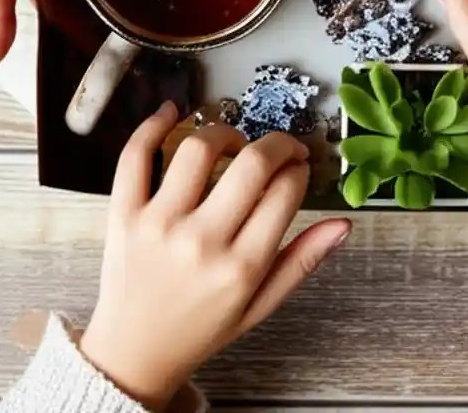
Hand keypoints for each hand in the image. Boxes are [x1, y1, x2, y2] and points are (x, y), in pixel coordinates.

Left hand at [79, 103, 351, 409]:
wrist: (134, 354)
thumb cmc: (201, 329)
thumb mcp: (261, 305)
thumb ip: (303, 262)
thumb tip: (344, 224)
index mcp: (242, 267)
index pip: (285, 192)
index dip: (299, 170)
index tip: (299, 168)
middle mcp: (201, 241)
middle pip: (251, 163)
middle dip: (277, 144)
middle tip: (280, 149)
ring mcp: (158, 224)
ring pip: (198, 149)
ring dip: (224, 133)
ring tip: (233, 144)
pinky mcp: (123, 214)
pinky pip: (135, 156)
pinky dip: (152, 126)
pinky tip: (171, 113)